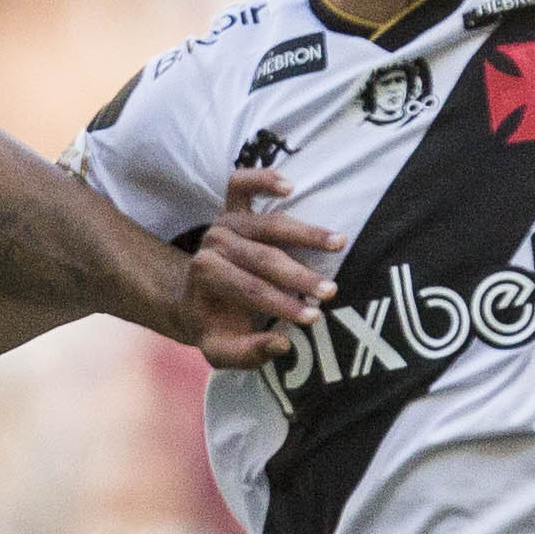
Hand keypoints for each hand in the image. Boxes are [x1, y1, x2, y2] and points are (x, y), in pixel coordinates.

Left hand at [183, 165, 344, 370]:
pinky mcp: (233, 207)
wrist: (195, 301)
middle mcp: (212, 243)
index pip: (248, 289)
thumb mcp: (222, 351)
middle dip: (299, 276)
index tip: (313, 318)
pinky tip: (291, 187)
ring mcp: (224, 221)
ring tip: (339, 242)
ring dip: (305, 233)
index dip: (281, 304)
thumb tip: (282, 343)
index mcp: (205, 275)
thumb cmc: (215, 327)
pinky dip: (263, 180)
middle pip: (262, 256)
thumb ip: (247, 354)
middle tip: (331, 292)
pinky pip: (241, 184)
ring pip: (267, 222)